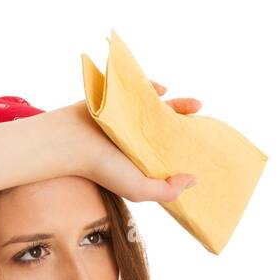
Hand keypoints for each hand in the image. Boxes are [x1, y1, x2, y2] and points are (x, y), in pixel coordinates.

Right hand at [58, 80, 201, 201]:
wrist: (72, 141)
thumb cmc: (104, 168)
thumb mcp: (140, 189)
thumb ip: (167, 191)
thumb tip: (194, 180)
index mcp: (144, 160)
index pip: (170, 156)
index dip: (188, 154)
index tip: (207, 151)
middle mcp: (139, 140)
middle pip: (169, 131)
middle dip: (189, 127)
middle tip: (207, 124)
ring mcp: (130, 119)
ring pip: (159, 110)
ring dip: (179, 106)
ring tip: (197, 106)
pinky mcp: (121, 100)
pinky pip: (140, 91)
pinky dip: (153, 88)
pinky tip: (165, 91)